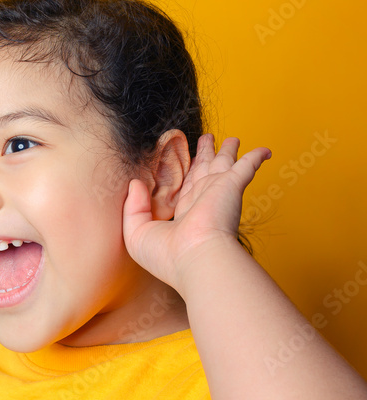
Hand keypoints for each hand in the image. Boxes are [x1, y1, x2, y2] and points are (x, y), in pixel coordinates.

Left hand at [122, 133, 271, 291]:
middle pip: (204, 172)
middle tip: (208, 140)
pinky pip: (246, 166)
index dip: (184, 174)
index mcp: (183, 214)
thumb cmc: (166, 255)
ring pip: (223, 164)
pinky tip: (264, 150)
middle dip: (206, 155)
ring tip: (231, 139)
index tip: (184, 161)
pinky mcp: (230, 187)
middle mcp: (202, 201)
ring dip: (227, 151)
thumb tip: (136, 183)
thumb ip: (134, 206)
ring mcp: (218, 193)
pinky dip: (256, 157)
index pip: (185, 188)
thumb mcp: (136, 232)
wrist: (195, 259)